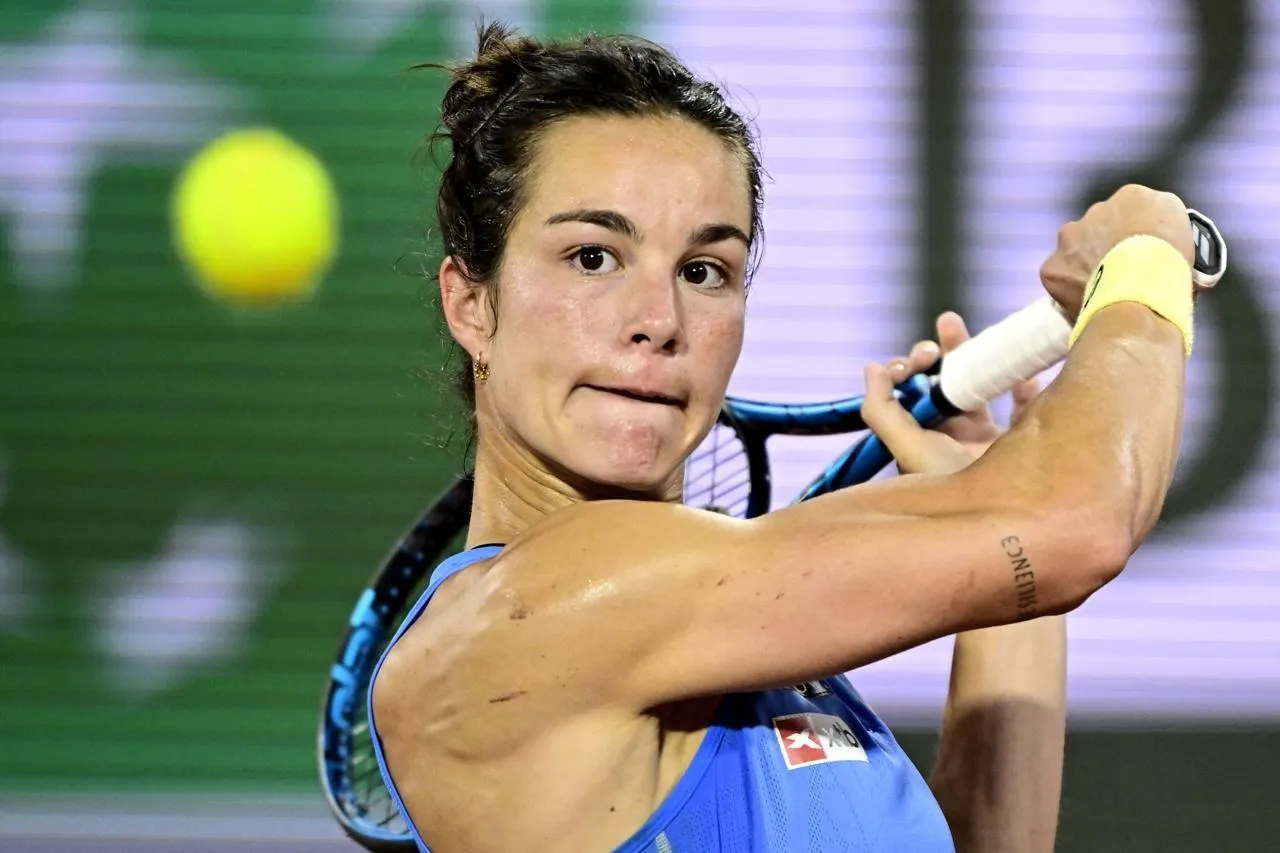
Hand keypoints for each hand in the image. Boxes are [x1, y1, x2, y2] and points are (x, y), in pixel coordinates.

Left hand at [862, 313, 1041, 475]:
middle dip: (944, 351)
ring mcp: (989, 437)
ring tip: (975, 335)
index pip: (914, 388)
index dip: (912, 365)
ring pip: (983, 385)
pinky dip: (1025, 384)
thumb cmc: (948, 490)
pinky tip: (1024, 373)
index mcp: (925, 432)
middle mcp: (954, 433)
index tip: (916, 359)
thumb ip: (882, 411)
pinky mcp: (1022, 441)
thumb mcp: (908, 447)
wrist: (998, 523)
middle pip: (948, 380)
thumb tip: (870, 367)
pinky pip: (1025, 405)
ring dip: (980, 356)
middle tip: (942, 336)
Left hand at [1040, 184, 1194, 318]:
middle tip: (1121, 272)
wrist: (1138, 293)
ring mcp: (1069, 237)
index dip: (1138, 234)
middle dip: (1107, 246)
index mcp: (1133, 196)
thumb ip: (1167, 227)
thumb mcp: (1187, 233)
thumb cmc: (1170, 266)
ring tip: (1102, 289)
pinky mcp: (1052, 267)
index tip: (1143, 253)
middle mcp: (1096, 210)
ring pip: (1075, 251)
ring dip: (1085, 264)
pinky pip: (1060, 277)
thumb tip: (1157, 237)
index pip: (1133, 212)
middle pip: (1100, 228)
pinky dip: (1070, 287)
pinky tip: (1086, 300)